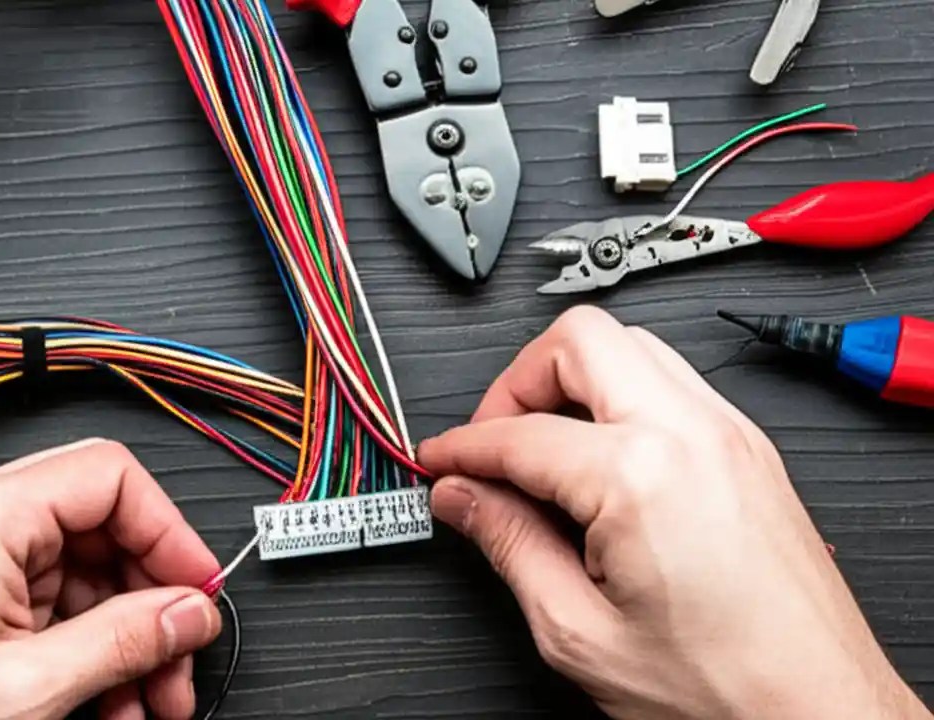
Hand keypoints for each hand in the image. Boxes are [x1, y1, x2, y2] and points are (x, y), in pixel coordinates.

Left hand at [0, 439, 222, 719]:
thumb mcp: (27, 687)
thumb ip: (125, 641)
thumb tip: (187, 611)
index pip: (111, 477)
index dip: (170, 534)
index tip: (197, 591)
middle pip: (96, 528)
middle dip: (146, 603)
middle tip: (173, 666)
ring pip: (72, 572)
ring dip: (115, 636)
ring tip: (137, 702)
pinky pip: (35, 599)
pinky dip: (73, 644)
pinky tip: (95, 698)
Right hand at [419, 307, 929, 719]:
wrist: (821, 716)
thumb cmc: (726, 690)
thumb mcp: (578, 631)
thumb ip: (510, 546)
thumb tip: (465, 498)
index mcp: (641, 475)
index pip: (520, 432)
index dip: (462, 448)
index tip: (441, 464)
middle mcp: (693, 434)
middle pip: (578, 340)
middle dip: (516, 382)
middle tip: (490, 442)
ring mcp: (730, 435)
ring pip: (629, 346)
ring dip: (570, 382)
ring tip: (538, 450)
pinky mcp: (750, 451)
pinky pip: (668, 383)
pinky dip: (617, 400)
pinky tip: (594, 463)